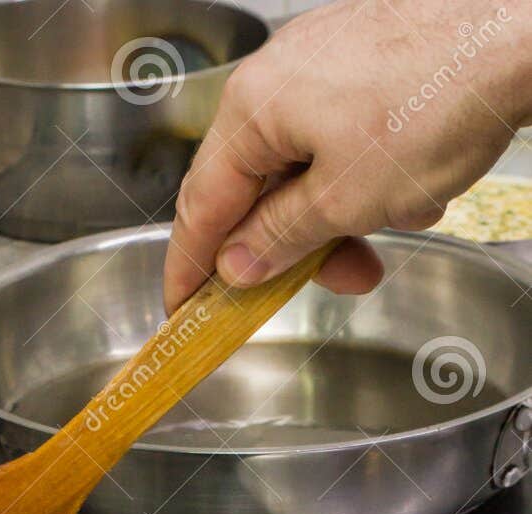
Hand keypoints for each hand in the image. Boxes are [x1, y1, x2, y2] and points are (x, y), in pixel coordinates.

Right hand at [165, 0, 531, 309]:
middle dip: (303, 244)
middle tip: (339, 278)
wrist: (516, 33)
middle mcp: (278, 78)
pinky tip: (419, 184)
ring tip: (403, 218)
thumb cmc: (436, 98)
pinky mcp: (368, 60)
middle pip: (261, 190)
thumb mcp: (345, 200)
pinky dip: (376, 176)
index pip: (200, 207)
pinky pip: (348, 140)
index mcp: (252, 108)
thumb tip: (237, 266)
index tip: (184, 310)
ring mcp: (323, 64)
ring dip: (351, 212)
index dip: (191, 268)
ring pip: (312, 169)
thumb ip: (280, 240)